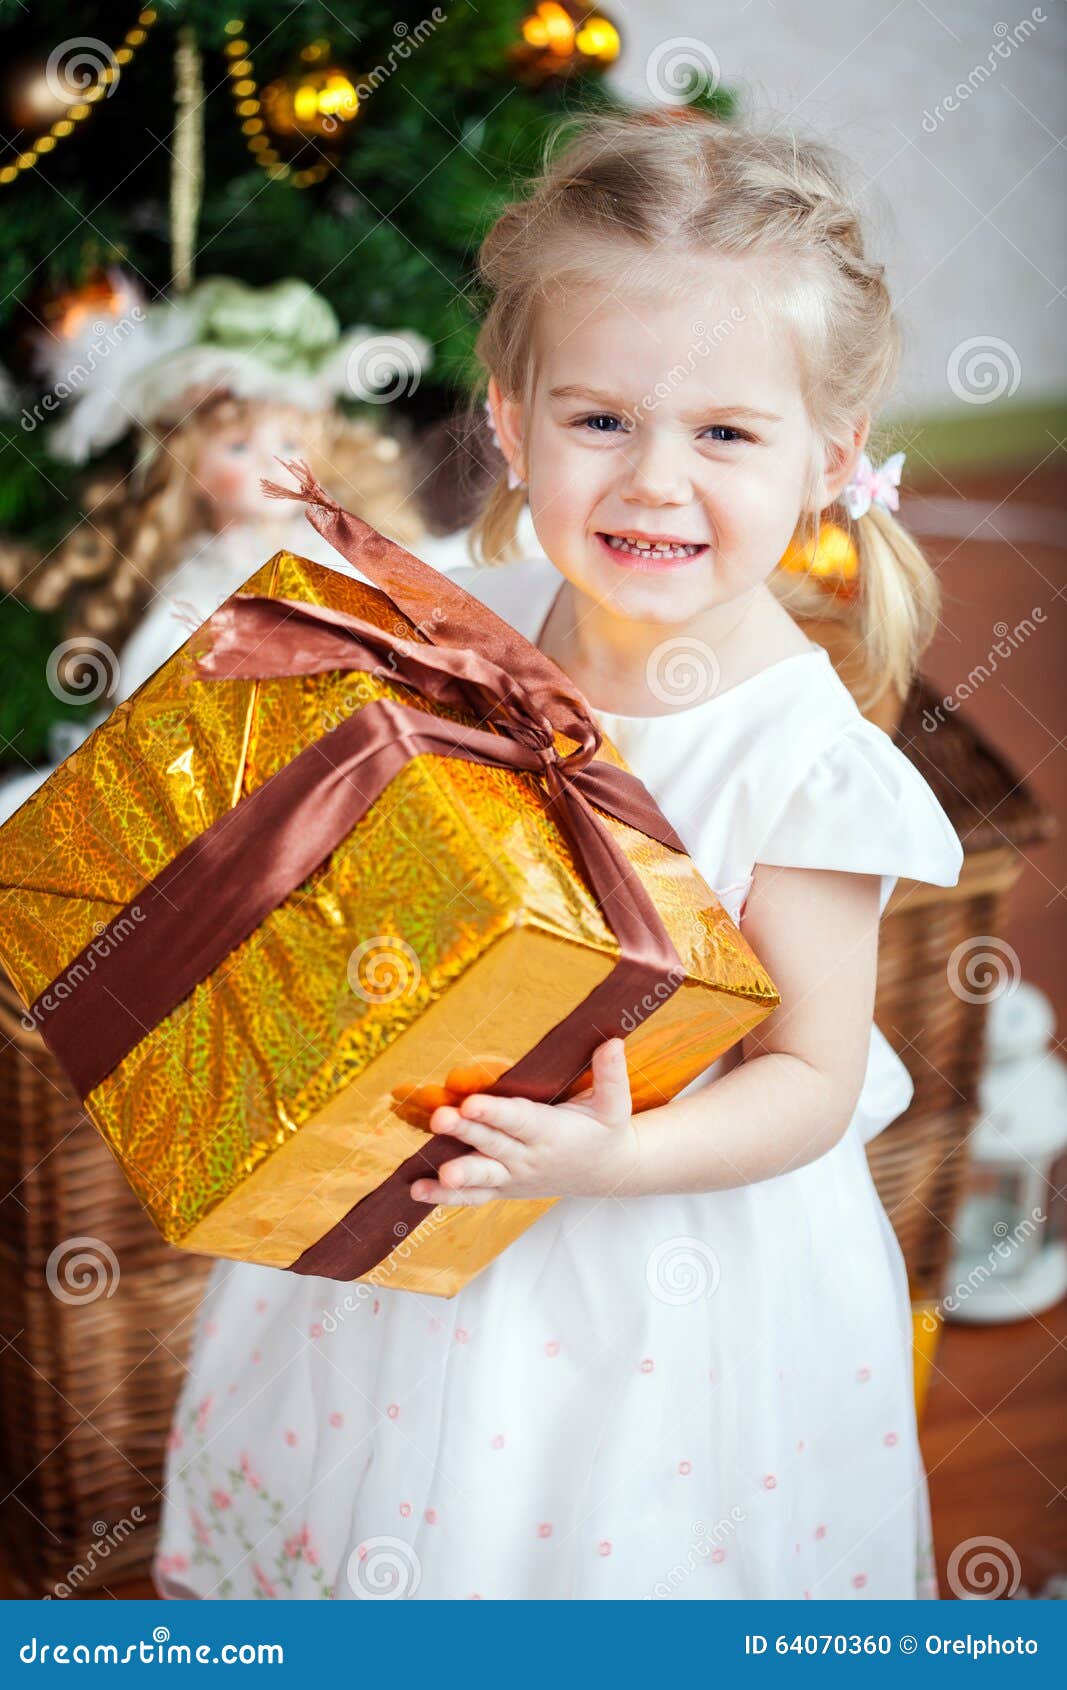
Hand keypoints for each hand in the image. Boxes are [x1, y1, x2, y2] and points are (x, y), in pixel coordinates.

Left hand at [410, 1037, 640, 1205]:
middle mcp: (529, 1157)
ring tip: (433, 1173)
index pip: (519, 1121)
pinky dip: (447, 1197)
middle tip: (440, 1120)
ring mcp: (513, 1176)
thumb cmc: (607, 1131)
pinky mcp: (503, 1187)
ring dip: (457, 1173)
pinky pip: (474, 1196)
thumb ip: (612, 1075)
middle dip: (466, 1133)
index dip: (495, 1113)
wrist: (606, 1173)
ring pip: (481, 1175)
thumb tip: (612, 1040)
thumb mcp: (615, 1105)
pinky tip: (417, 1189)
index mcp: (552, 1133)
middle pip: (492, 1144)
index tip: (471, 1103)